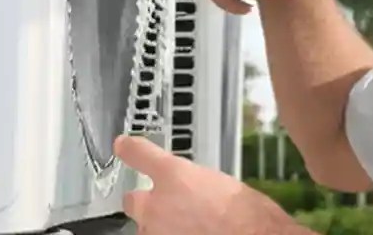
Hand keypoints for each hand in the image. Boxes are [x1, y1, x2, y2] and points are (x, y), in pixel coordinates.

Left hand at [114, 135, 308, 233]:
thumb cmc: (250, 215)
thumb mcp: (222, 184)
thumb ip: (196, 183)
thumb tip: (192, 190)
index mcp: (175, 175)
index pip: (138, 153)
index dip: (129, 149)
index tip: (122, 146)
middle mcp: (158, 204)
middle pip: (132, 200)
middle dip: (145, 202)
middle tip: (167, 206)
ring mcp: (157, 231)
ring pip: (146, 228)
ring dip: (161, 227)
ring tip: (190, 227)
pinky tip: (193, 234)